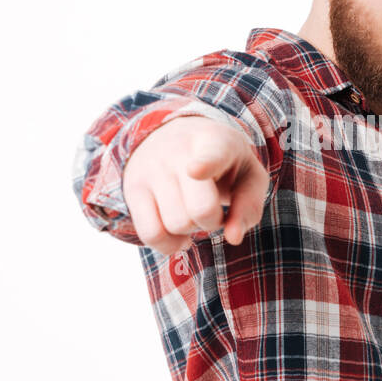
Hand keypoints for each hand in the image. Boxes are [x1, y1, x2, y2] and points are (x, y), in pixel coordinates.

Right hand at [122, 116, 268, 254]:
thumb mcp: (248, 175)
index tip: (196, 171)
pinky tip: (178, 234)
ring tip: (192, 210)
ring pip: (176, 225)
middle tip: (214, 206)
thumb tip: (233, 238)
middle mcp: (178, 152)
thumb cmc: (223, 164)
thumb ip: (248, 206)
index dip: (205, 165)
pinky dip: (168, 245)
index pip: (210, 156)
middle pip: (200, 210)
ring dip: (191, 230)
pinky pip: (150, 235)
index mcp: (215, 142)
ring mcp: (151, 168)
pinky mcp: (133, 188)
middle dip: (213, 220)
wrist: (174, 135)